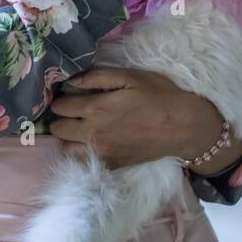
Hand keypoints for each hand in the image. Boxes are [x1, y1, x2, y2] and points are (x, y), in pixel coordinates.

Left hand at [48, 67, 241, 171]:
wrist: (183, 126)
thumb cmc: (158, 95)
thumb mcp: (130, 76)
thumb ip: (97, 76)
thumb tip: (71, 81)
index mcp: (96, 108)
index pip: (60, 107)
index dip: (61, 98)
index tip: (69, 95)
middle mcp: (93, 133)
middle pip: (58, 129)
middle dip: (62, 118)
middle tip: (74, 111)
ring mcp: (102, 152)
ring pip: (66, 148)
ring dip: (69, 137)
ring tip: (82, 127)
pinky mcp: (112, 165)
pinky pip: (84, 161)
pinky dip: (83, 152)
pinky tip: (94, 141)